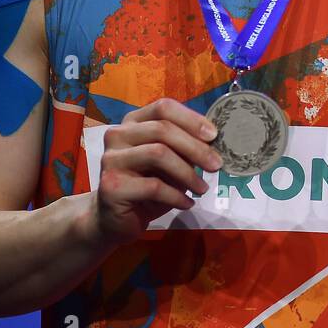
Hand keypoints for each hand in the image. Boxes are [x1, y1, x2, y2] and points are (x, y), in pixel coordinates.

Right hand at [89, 98, 221, 246]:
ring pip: (158, 154)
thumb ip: (184, 148)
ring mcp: (111, 159)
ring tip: (202, 189)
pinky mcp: (111, 186)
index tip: (214, 136)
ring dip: (188, 173)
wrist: (115, 220)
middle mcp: (118, 135)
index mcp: (133, 122)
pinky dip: (177, 196)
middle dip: (196, 148)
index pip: (163, 107)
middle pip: (162, 129)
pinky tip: (187, 203)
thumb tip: (214, 142)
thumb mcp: (170, 162)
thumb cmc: (147, 185)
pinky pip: (154, 186)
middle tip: (216, 166)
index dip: (191, 119)